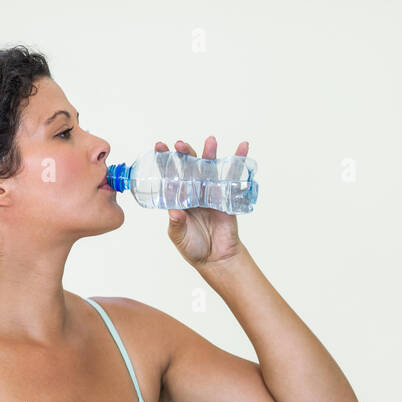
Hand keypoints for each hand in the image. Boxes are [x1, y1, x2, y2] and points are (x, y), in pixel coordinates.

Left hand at [155, 135, 249, 269]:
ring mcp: (210, 192)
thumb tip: (174, 212)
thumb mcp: (180, 237)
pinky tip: (242, 148)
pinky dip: (238, 161)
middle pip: (189, 168)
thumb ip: (177, 224)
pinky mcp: (226, 195)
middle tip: (180, 144)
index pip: (170, 176)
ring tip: (210, 141)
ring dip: (209, 153)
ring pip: (209, 168)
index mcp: (178, 199)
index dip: (165, 162)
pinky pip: (232, 176)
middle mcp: (193, 192)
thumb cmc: (194, 248)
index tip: (159, 147)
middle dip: (185, 154)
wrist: (216, 259)